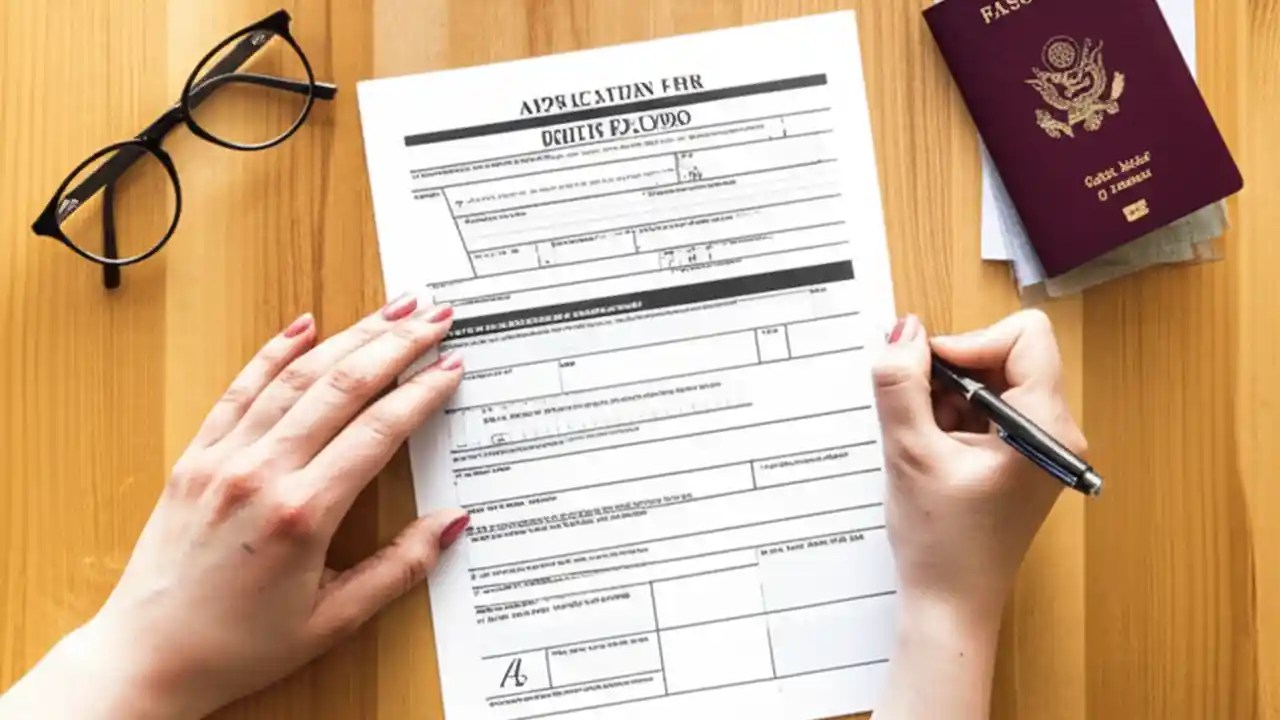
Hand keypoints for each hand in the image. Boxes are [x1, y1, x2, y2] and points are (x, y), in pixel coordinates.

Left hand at [0, 294, 466, 719]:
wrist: (148, 658)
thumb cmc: (239, 647)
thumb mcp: (335, 620)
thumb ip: (401, 567)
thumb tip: (453, 523)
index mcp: (302, 513)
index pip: (379, 430)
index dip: (422, 391)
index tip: (452, 365)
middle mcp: (261, 473)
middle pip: (342, 386)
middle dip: (395, 344)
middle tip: (433, 316)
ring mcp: (222, 459)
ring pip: (295, 377)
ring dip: (347, 337)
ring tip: (388, 311)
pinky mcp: (194, 458)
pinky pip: (239, 390)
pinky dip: (273, 353)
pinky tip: (304, 325)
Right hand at [870, 310, 1084, 719]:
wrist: (949, 606)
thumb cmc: (941, 543)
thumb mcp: (909, 453)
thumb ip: (900, 384)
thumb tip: (903, 330)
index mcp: (1046, 427)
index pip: (1023, 336)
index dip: (968, 343)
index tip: (927, 373)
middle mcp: (1055, 431)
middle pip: (1006, 355)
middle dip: (952, 372)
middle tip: (916, 411)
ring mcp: (1039, 445)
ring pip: (992, 381)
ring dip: (948, 396)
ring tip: (922, 440)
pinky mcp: (1019, 457)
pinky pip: (987, 410)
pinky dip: (952, 417)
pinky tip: (930, 450)